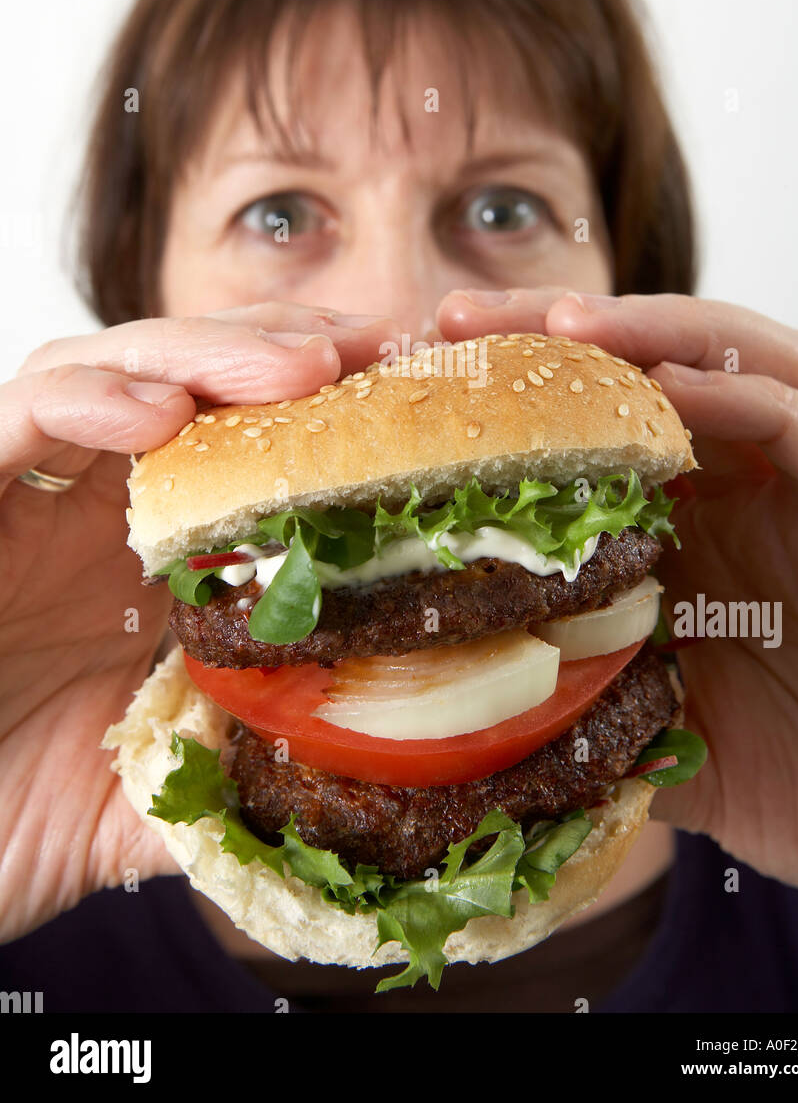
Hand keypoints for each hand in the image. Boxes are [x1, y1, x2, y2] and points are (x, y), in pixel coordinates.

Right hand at [0, 302, 398, 938]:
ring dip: (201, 353)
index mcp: (138, 552)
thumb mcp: (147, 800)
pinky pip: (14, 420)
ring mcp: (17, 499)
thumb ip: (235, 775)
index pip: (231, 438)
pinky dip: (85, 401)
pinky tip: (159, 417)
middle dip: (275, 351)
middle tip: (367, 352)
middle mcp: (80, 508)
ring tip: (297, 369)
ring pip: (103, 368)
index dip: (316, 405)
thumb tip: (360, 786)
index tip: (405, 391)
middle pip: (179, 377)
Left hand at [437, 287, 797, 894]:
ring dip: (657, 328)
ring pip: (747, 359)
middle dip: (562, 325)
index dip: (520, 383)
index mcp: (697, 514)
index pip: (605, 412)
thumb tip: (466, 729)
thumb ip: (587, 710)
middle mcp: (753, 482)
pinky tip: (672, 387)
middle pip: (661, 357)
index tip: (420, 373)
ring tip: (563, 323)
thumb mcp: (664, 734)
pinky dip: (747, 396)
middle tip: (460, 318)